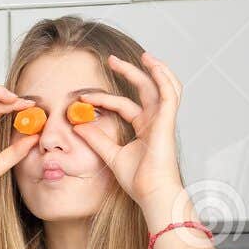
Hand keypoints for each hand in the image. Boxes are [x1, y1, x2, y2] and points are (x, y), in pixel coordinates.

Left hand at [71, 52, 185, 207]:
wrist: (151, 193)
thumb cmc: (137, 179)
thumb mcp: (110, 154)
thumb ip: (96, 139)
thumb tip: (78, 126)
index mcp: (144, 128)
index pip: (124, 105)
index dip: (103, 99)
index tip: (82, 97)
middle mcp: (155, 121)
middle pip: (144, 89)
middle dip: (129, 72)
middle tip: (111, 59)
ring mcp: (163, 120)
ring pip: (163, 87)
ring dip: (154, 69)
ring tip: (143, 55)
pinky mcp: (167, 122)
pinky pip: (170, 94)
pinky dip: (164, 78)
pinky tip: (154, 66)